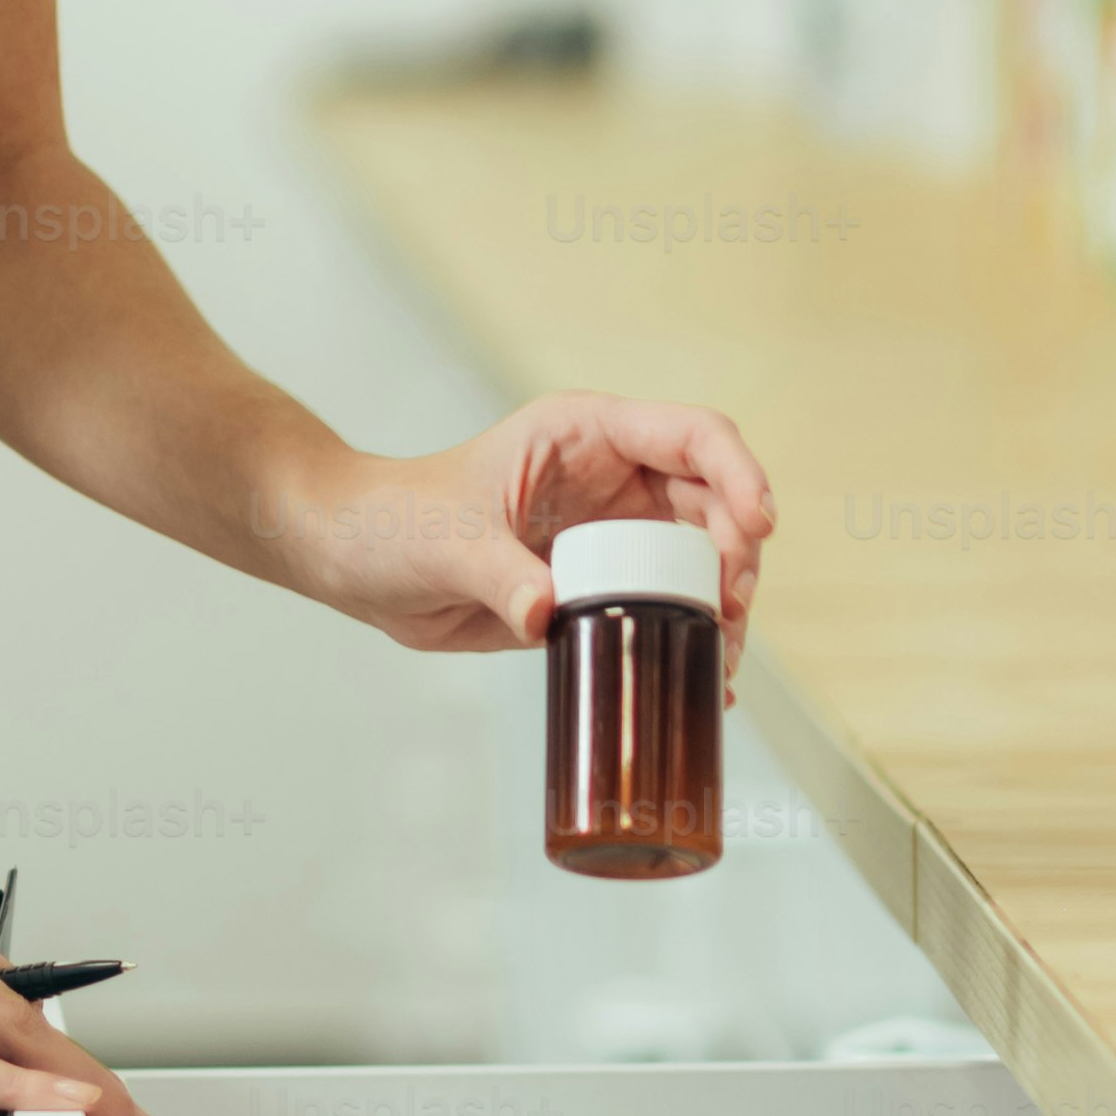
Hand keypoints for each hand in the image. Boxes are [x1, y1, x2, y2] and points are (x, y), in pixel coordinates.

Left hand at [270, 390, 776, 659]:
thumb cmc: (393, 521)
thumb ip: (499, 575)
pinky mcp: (599, 586)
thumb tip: (548, 611)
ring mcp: (611, 534)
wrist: (357, 562)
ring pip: (701, 559)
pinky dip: (693, 637)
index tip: (757, 526)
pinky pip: (665, 606)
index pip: (690, 436)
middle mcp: (612, 478)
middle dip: (738, 554)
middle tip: (729, 611)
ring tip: (722, 656)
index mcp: (584, 434)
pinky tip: (708, 681)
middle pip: (714, 504)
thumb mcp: (445, 543)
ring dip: (723, 604)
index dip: (737, 473)